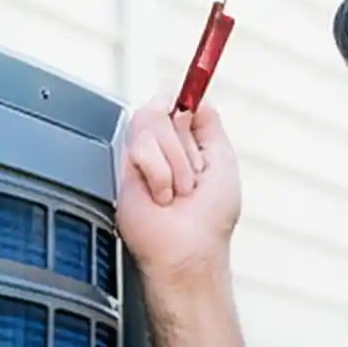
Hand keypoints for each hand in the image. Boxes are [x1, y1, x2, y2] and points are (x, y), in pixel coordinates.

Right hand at [115, 89, 241, 280]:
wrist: (188, 250)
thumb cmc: (210, 219)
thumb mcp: (223, 161)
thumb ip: (210, 125)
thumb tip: (196, 96)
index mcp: (187, 141)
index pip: (178, 100)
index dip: (182, 97)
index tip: (186, 100)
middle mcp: (162, 144)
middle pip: (163, 104)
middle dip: (186, 144)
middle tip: (192, 176)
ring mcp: (142, 155)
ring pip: (153, 123)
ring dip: (176, 164)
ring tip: (177, 191)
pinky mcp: (124, 168)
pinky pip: (142, 148)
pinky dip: (160, 175)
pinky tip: (161, 196)